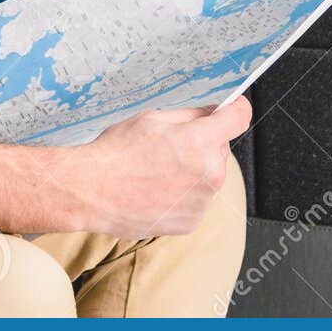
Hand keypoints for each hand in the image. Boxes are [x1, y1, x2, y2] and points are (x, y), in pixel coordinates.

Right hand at [64, 96, 250, 237]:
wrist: (92, 191)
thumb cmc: (115, 153)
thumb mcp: (150, 119)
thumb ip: (189, 114)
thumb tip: (212, 112)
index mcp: (200, 141)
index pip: (238, 117)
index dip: (234, 108)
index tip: (231, 109)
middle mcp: (209, 173)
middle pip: (219, 149)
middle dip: (201, 145)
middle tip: (167, 147)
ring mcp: (202, 201)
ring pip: (208, 176)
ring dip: (193, 171)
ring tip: (156, 172)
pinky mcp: (192, 221)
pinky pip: (196, 200)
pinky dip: (182, 195)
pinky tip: (156, 190)